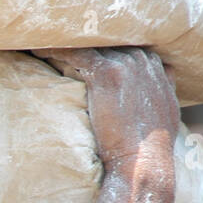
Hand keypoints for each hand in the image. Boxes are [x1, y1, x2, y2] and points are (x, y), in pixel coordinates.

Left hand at [32, 46, 179, 172]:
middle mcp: (141, 60)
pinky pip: (74, 53)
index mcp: (154, 68)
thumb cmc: (150, 147)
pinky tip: (36, 48)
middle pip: (105, 42)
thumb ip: (163, 89)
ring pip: (88, 45)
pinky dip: (54, 49)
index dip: (101, 48)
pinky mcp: (107, 74)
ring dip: (63, 43)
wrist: (144, 163)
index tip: (81, 48)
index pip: (123, 46)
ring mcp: (125, 65)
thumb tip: (164, 78)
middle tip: (54, 39)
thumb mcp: (166, 111)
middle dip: (81, 41)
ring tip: (40, 40)